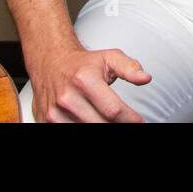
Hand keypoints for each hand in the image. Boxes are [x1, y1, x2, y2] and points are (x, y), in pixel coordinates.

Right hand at [28, 45, 151, 122]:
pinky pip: (70, 132)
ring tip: (109, 120)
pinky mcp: (47, 122)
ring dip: (102, 128)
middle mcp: (67, 98)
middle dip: (118, 125)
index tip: (139, 121)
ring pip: (87, 131)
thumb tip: (145, 78)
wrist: (50, 62)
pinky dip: (85, 128)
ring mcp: (55, 113)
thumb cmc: (82, 63)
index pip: (113, 110)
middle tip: (125, 121)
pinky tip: (92, 120)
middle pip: (101, 125)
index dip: (130, 119)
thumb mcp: (109, 58)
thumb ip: (129, 68)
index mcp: (84, 80)